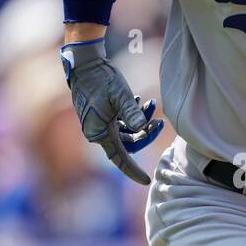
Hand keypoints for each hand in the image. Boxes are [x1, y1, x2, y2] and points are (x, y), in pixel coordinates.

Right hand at [60, 36, 164, 184]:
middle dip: (146, 134)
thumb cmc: (101, 79)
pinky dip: (133, 116)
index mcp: (99, 133)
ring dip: (141, 122)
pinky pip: (122, 124)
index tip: (147, 180)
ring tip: (150, 104)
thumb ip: (131, 112)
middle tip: (160, 120)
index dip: (133, 171)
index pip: (119, 158)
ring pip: (127, 133)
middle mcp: (98, 132)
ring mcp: (100, 125)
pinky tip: (139, 101)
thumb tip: (141, 127)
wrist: (85, 64)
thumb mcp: (120, 95)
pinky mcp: (102, 117)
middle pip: (128, 144)